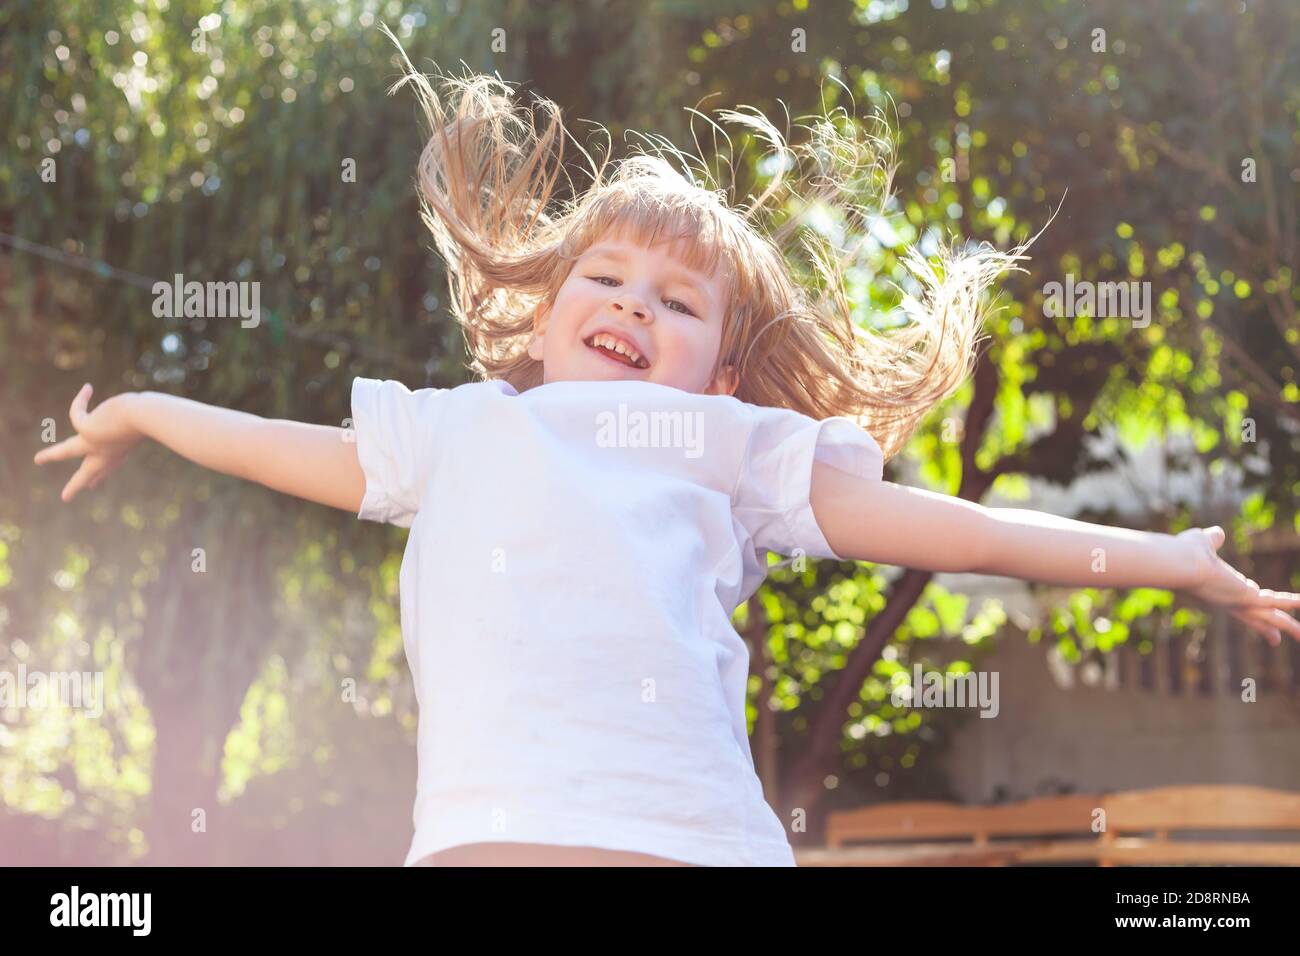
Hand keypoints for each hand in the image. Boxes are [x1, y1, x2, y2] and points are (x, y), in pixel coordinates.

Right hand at [33, 384, 144, 501]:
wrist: (145, 417)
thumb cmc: (151, 416)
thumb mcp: (144, 420)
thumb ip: (138, 420)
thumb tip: (138, 414)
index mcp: (120, 452)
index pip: (108, 467)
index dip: (99, 475)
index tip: (92, 486)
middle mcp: (107, 452)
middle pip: (88, 471)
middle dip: (76, 484)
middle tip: (65, 498)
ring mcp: (94, 444)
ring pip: (67, 452)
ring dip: (51, 455)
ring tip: (38, 460)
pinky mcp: (84, 431)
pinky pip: (75, 414)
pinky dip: (80, 400)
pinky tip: (87, 389)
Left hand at [1178, 526, 1299, 645]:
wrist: (1179, 562)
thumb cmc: (1184, 552)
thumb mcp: (1203, 542)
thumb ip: (1213, 539)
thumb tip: (1217, 534)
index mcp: (1218, 591)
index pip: (1237, 605)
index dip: (1248, 611)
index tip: (1252, 619)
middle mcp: (1228, 601)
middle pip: (1254, 618)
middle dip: (1267, 628)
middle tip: (1276, 641)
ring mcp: (1239, 602)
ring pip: (1270, 616)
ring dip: (1288, 626)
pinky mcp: (1247, 597)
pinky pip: (1276, 601)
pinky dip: (1292, 601)